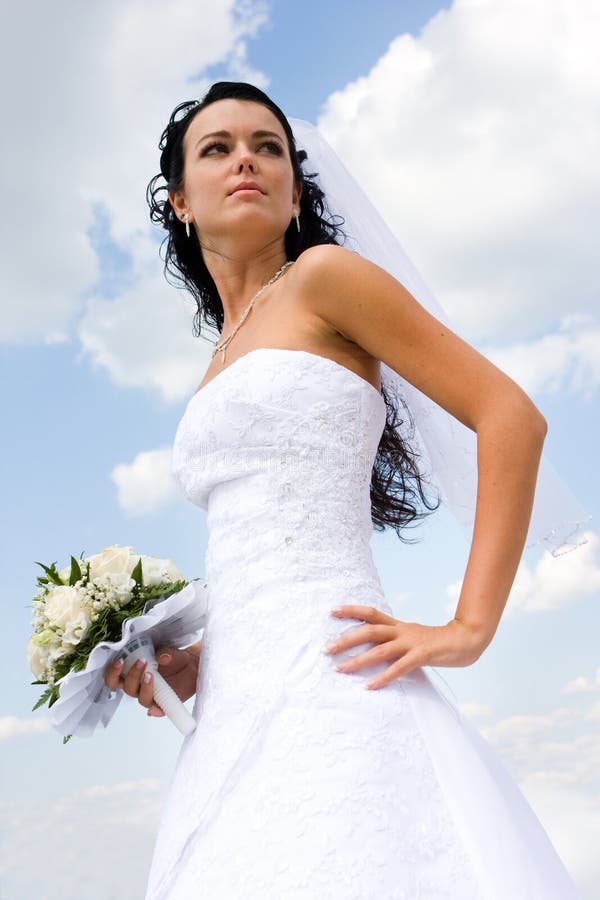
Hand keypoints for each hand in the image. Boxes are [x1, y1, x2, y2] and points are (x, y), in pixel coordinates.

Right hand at [103, 645, 199, 717]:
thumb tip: (162, 657)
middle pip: (127, 688)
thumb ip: (165, 652)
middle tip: (142, 662)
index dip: (112, 673)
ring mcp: (152, 696)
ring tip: (151, 675)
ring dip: (144, 688)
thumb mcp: (169, 651)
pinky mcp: (164, 704)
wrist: (192, 665)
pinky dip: (156, 711)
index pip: (114, 679)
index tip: (119, 662)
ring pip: (141, 699)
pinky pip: (158, 711)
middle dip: (132, 676)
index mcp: (133, 674)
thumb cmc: (174, 657)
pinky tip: (155, 709)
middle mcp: (139, 687)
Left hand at [324, 605, 485, 689]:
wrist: (467, 640)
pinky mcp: (422, 655)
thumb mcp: (413, 637)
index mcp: (399, 625)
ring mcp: (412, 642)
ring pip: (380, 649)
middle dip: (346, 639)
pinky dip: (383, 677)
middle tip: (327, 649)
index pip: (371, 613)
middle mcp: (402, 630)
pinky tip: (370, 686)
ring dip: (358, 660)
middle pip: (369, 630)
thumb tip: (375, 649)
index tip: (332, 611)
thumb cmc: (438, 643)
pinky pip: (399, 667)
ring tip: (340, 669)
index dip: (352, 610)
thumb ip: (396, 641)